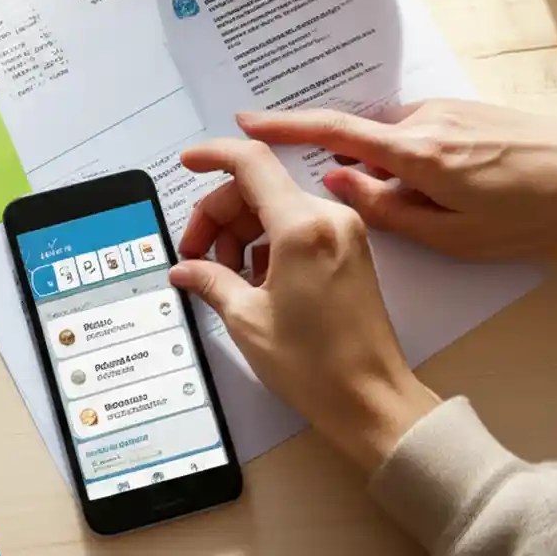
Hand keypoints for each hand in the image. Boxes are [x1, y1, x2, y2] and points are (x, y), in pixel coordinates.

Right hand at [170, 140, 438, 472]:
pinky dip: (265, 243)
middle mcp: (329, 219)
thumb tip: (185, 269)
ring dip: (240, 231)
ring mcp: (343, 233)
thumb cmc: (317, 365)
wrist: (371, 401)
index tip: (187, 163)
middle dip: (218, 214)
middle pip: (258, 187)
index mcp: (303, 228)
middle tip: (194, 255)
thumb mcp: (246, 318)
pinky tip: (250, 280)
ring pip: (275, 207)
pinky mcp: (348, 250)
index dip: (213, 156)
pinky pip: (296, 227)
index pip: (251, 163)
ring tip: (221, 275)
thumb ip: (209, 279)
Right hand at [237, 99, 556, 258]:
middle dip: (353, 178)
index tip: (244, 121)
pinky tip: (454, 192)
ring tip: (441, 211)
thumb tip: (334, 183)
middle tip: (391, 210)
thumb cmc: (533, 213)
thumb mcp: (452, 236)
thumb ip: (383, 208)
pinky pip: (414, 138)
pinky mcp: (458, 112)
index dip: (281, 125)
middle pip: (358, 145)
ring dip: (392, 176)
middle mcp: (422, 122)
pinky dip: (413, 165)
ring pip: (389, 146)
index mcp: (415, 154)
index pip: (330, 131)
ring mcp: (441, 112)